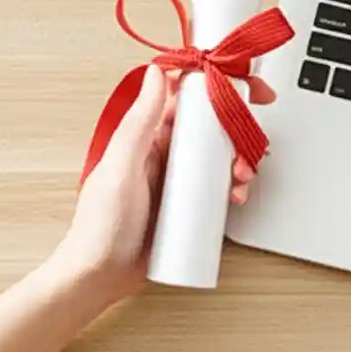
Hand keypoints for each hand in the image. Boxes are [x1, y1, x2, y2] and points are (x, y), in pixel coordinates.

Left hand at [50, 65, 276, 302]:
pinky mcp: (188, 204)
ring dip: (239, 160)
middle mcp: (164, 152)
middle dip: (237, 130)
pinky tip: (235, 197)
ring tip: (240, 177)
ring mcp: (178, 179)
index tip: (246, 86)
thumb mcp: (122, 166)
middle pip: (211, 126)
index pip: (185, 97)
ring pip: (220, 155)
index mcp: (146, 135)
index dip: (217, 86)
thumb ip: (139, 121)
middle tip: (250, 143)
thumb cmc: (101, 225)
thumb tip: (157, 73)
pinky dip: (234, 186)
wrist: (100, 278)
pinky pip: (218, 186)